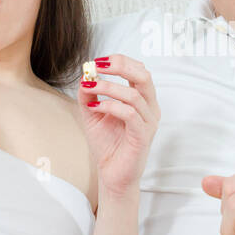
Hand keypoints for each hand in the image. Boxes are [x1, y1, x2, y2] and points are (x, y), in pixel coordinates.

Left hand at [79, 54, 159, 198]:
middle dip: (120, 66)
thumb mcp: (93, 114)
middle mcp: (150, 108)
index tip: (97, 61)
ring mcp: (148, 122)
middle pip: (144, 75)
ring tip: (89, 89)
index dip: (120, 61)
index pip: (139, 70)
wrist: (111, 174)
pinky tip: (95, 107)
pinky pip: (130, 114)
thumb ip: (89, 94)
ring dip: (108, 87)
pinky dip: (111, 106)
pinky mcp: (142, 136)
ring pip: (134, 94)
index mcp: (143, 100)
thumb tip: (84, 75)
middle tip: (97, 66)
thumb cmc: (107, 144)